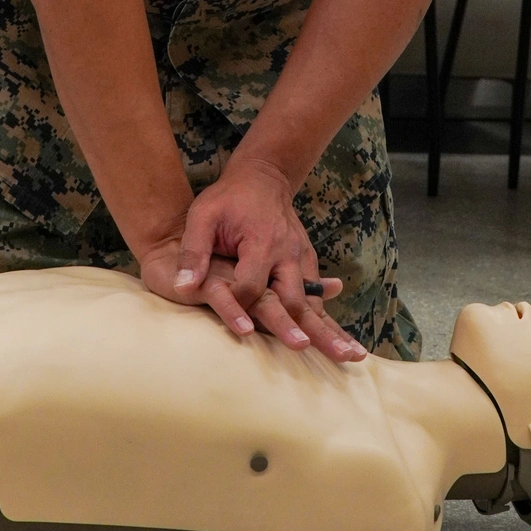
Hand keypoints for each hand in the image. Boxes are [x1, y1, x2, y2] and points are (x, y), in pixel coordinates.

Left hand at [149, 160, 367, 363]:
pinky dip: (325, 313)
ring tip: (348, 354)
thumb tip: (182, 287)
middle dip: (298, 327)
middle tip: (305, 350)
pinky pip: (316, 289)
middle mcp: (286, 251)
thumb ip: (193, 251)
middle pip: (292, 298)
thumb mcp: (202, 215)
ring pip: (313, 298)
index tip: (234, 327)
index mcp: (261, 241)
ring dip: (327, 327)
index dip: (239, 309)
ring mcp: (300, 254)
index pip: (251, 287)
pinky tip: (340, 336)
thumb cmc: (227, 198)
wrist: (262, 176)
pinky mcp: (306, 257)